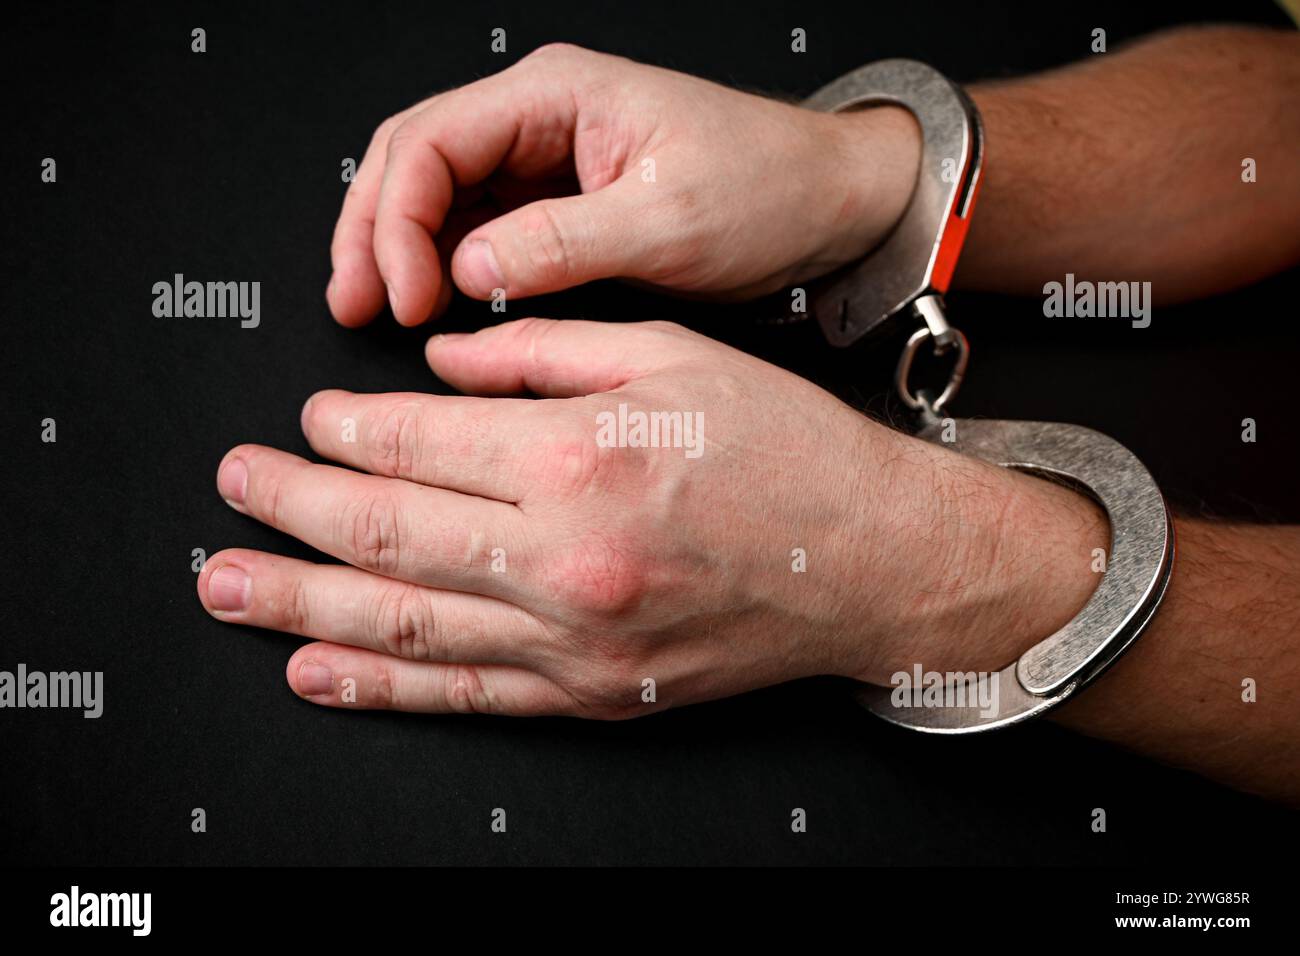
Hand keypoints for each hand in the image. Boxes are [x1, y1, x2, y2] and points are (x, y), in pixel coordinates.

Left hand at [199, 319, 1102, 715]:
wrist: (871, 559)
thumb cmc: (786, 450)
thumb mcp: (671, 354)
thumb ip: (540, 354)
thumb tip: (438, 367)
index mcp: (580, 455)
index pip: (417, 441)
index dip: (345, 427)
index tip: (312, 417)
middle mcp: (564, 554)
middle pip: (385, 532)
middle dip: (291, 506)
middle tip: (231, 487)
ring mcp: (572, 638)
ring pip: (400, 622)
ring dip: (297, 603)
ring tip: (224, 586)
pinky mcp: (589, 693)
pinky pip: (463, 692)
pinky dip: (378, 686)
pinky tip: (314, 673)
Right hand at [327, 44, 921, 326]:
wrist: (827, 202)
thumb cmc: (769, 187)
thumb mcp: (669, 221)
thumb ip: (563, 242)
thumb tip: (469, 269)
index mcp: (559, 93)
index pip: (433, 142)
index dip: (399, 221)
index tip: (404, 294)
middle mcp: (542, 115)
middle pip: (415, 160)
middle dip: (374, 231)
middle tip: (357, 302)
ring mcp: (547, 158)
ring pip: (438, 193)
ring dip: (400, 249)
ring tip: (380, 309)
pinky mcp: (561, 201)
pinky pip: (479, 225)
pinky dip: (446, 264)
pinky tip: (435, 304)